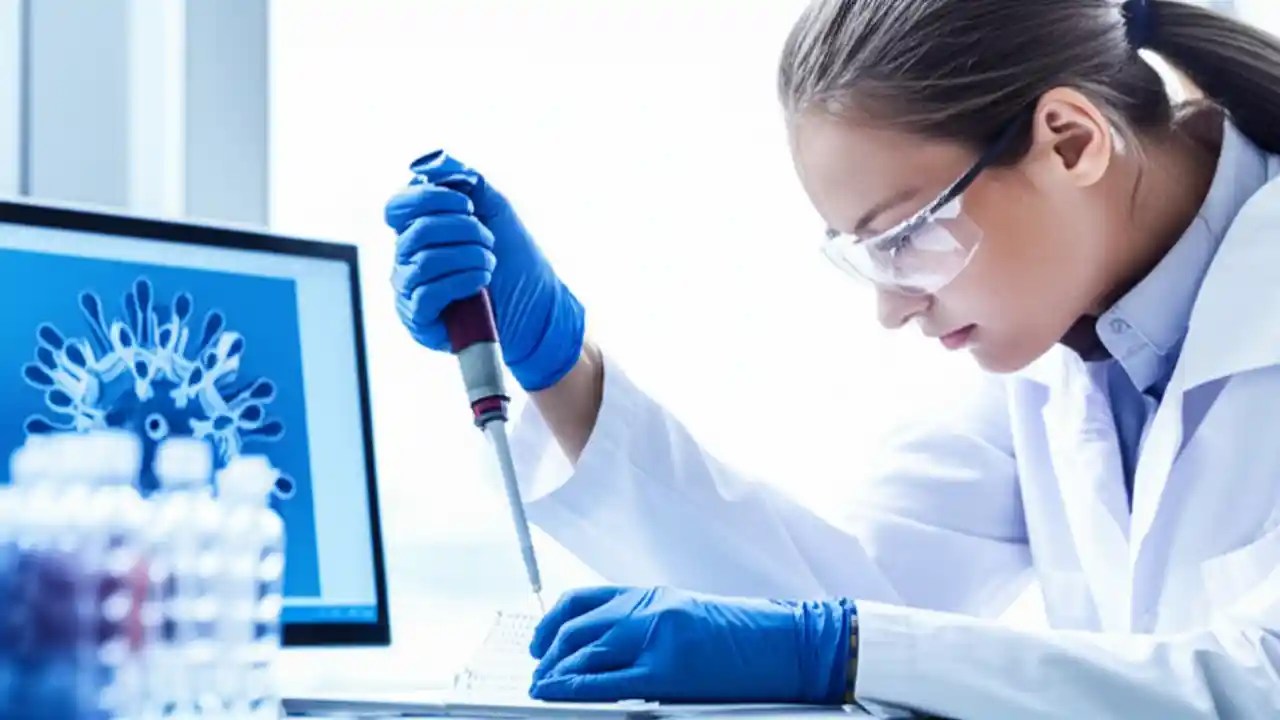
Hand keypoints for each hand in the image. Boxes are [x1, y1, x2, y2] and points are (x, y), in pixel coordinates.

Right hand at [385, 151, 585, 391]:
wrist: (536, 305)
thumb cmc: (513, 257)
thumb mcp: (495, 209)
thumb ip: (466, 180)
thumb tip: (434, 163)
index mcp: (419, 228)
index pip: (397, 207)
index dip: (427, 199)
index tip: (468, 205)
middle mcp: (407, 257)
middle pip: (415, 231)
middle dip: (462, 230)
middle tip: (489, 239)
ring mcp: (410, 288)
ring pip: (424, 261)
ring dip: (468, 257)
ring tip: (490, 263)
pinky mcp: (419, 317)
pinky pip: (428, 293)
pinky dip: (461, 281)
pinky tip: (481, 282)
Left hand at [528, 586, 854, 703]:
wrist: (786, 643)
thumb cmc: (743, 635)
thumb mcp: (686, 616)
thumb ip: (645, 624)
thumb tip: (603, 647)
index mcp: (651, 594)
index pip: (584, 601)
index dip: (551, 622)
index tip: (539, 641)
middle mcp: (648, 610)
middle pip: (577, 629)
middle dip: (548, 653)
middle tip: (536, 671)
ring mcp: (656, 639)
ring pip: (585, 654)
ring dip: (555, 672)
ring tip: (541, 687)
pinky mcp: (667, 672)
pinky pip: (606, 682)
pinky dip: (575, 689)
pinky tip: (559, 694)